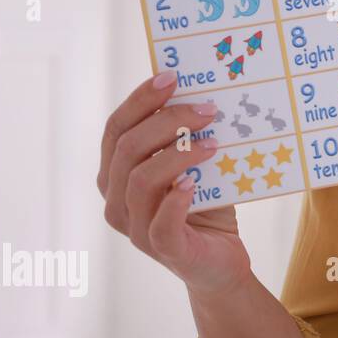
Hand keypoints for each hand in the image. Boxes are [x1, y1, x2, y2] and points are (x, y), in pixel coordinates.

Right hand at [97, 71, 252, 294]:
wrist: (222, 261)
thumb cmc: (207, 207)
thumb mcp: (198, 166)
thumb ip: (191, 138)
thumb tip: (208, 93)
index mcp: (117, 173)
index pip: (117, 128)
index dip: (140, 99)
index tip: (172, 76)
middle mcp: (116, 199)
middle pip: (128, 148)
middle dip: (167, 120)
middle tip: (208, 109)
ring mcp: (135, 227)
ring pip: (140, 181)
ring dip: (178, 155)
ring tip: (214, 143)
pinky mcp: (163, 249)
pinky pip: (160, 223)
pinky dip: (176, 200)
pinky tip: (194, 183)